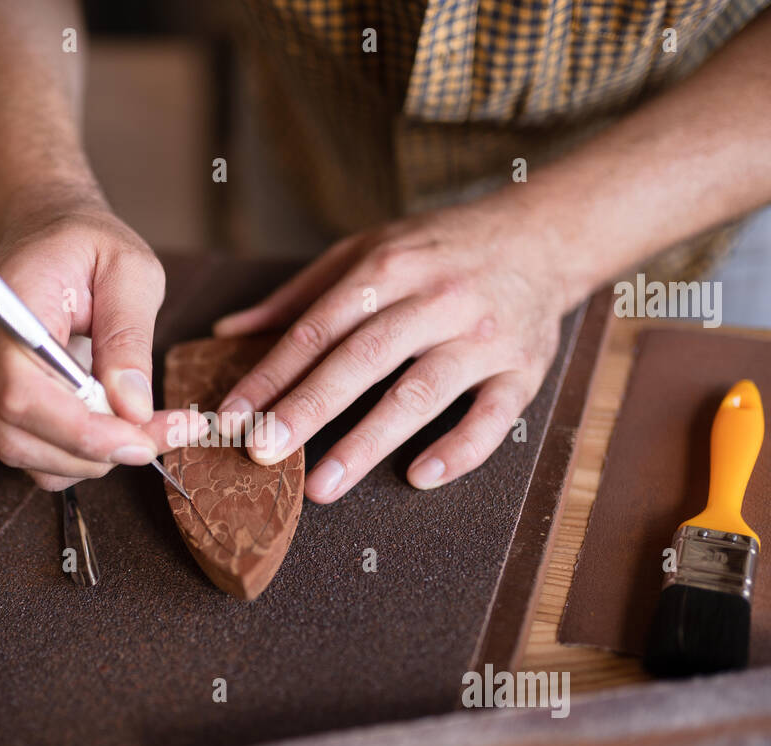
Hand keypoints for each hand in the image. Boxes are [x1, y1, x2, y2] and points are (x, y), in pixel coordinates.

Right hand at [0, 185, 183, 491]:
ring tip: (140, 433)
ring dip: (84, 459)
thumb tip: (133, 406)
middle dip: (90, 453)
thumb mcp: (131, 271)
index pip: (22, 393)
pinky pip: (26, 445)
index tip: (140, 440)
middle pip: (15, 433)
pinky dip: (72, 454)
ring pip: (19, 450)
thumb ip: (129, 337)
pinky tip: (111, 431)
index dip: (80, 431)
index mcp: (6, 304)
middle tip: (154, 440)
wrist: (48, 228)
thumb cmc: (88, 242)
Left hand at [213, 197, 570, 503]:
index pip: (319, 328)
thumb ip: (298, 295)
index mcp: (389, 267)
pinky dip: (459, 449)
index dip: (271, 374)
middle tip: (263, 453)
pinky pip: (494, 417)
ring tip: (322, 486)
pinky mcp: (525, 369)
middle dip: (308, 408)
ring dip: (368, 441)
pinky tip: (419, 477)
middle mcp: (436, 299)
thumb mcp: (367, 250)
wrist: (543, 234)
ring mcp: (483, 336)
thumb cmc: (438, 250)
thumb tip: (227, 332)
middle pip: (363, 359)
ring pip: (421, 392)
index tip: (232, 417)